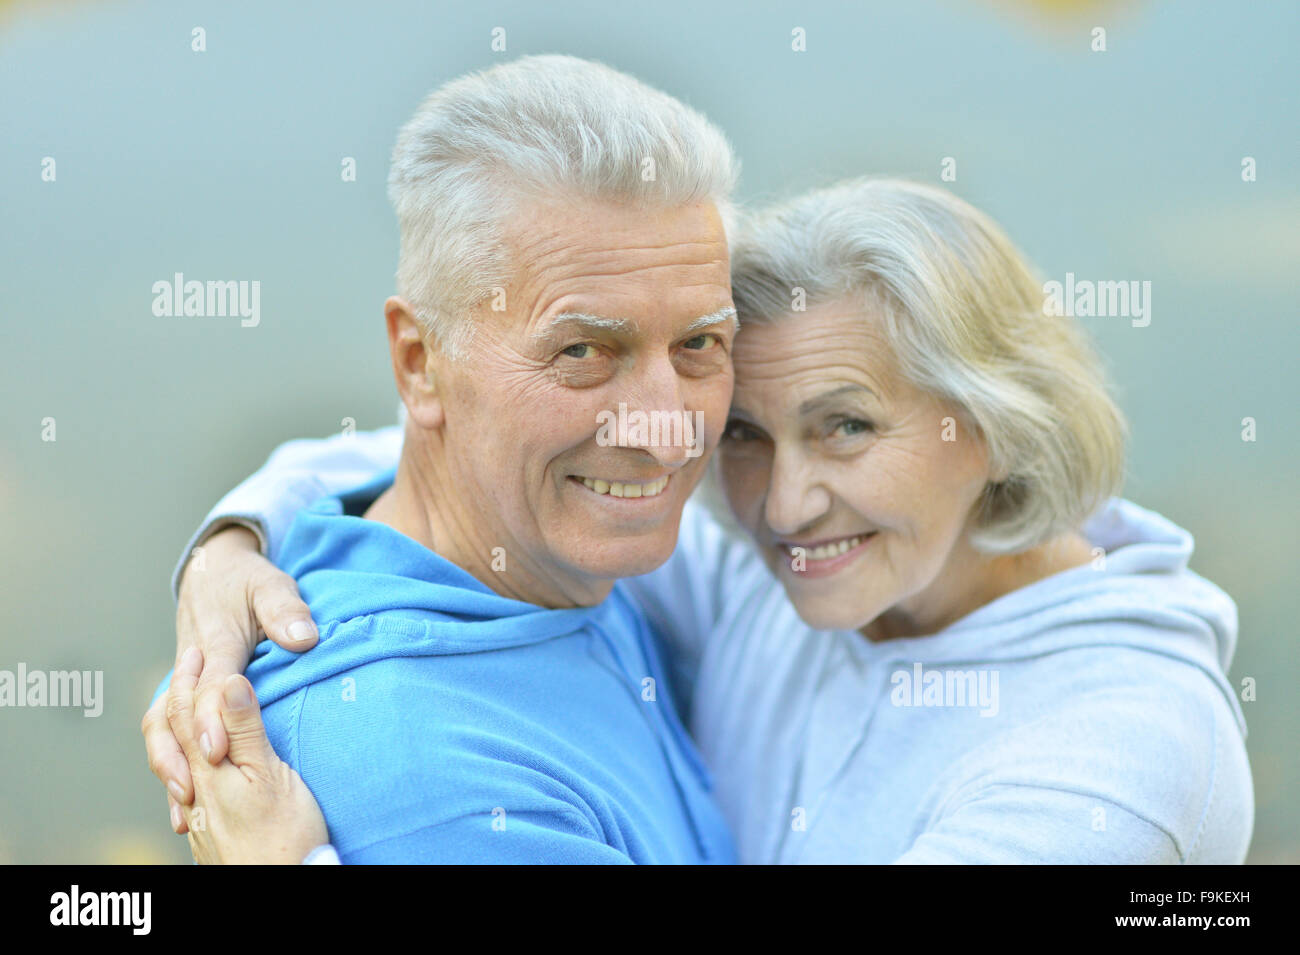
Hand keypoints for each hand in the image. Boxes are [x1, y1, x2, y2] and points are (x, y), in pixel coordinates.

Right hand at [142, 524, 317, 832]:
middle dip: (179, 753)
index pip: (210, 685)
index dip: (212, 718)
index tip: (219, 750)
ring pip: (160, 725)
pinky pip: (166, 728)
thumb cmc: (249, 582)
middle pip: (174, 714)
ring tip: (183, 805)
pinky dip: (169, 760)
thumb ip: (286, 610)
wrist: (213, 570)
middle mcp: (191, 665)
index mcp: (216, 641)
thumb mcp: (271, 585)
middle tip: (193, 791)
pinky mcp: (181, 692)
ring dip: (167, 763)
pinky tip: (181, 799)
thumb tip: (304, 639)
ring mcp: (181, 680)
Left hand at [167, 646, 328, 863]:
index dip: (191, 678)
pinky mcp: (208, 832)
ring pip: (177, 761)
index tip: (198, 651)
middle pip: (173, 735)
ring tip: (187, 710)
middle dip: (178, 697)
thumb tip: (228, 681)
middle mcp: (195, 789)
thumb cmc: (283, 837)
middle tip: (188, 667)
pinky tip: (197, 771)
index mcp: (209, 768)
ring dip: (179, 729)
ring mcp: (198, 813)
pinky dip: (188, 761)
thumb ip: (245, 730)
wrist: (278, 886)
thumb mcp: (270, 776)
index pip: (187, 713)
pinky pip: (188, 785)